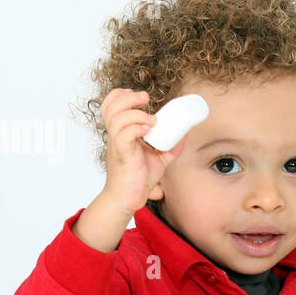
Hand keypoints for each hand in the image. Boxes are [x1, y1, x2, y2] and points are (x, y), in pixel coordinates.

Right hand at [99, 88, 187, 215]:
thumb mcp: (158, 159)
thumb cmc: (138, 179)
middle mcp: (116, 136)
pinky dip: (136, 128)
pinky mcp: (122, 155)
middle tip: (145, 97)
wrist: (128, 199)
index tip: (139, 95)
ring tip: (152, 119)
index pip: (111, 107)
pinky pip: (123, 136)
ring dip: (135, 113)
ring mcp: (117, 145)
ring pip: (117, 119)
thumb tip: (184, 134)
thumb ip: (170, 147)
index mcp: (121, 133)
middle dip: (128, 97)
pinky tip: (149, 129)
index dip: (121, 96)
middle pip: (112, 107)